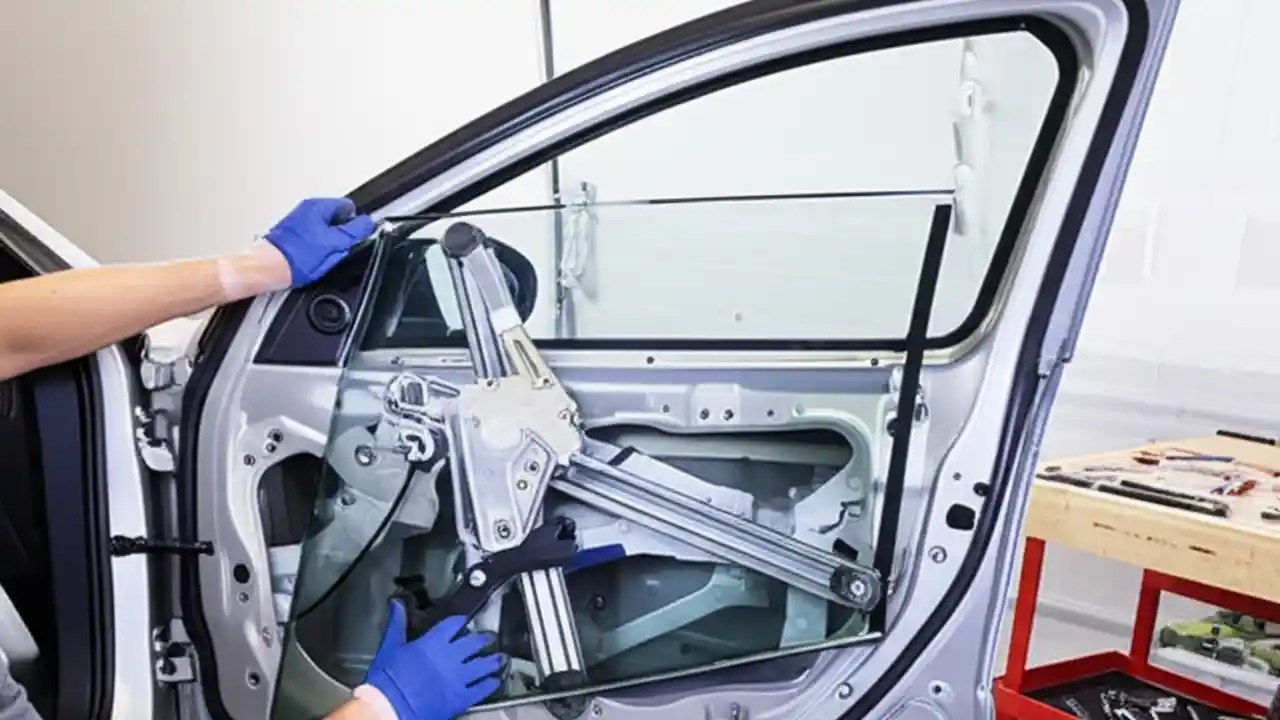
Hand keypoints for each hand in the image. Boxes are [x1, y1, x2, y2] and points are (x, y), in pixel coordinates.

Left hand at [264, 197, 373, 286]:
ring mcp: (298, 222)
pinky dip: (316, 249)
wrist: (267, 269)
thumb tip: (368, 223)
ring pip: (324, 231)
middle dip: (340, 235)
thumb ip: (354, 232)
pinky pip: (313, 240)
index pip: (348, 207)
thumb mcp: (334, 244)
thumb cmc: (294, 256)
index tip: (355, 236)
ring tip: (321, 257)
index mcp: (317, 206)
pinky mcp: (292, 235)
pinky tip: (311, 260)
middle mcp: (306, 210)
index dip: (355, 222)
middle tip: (337, 249)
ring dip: (328, 243)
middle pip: (336, 218)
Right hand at [359, 602, 503, 719]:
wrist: (390, 706)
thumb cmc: (388, 678)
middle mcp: (450, 657)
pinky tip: (495, 681)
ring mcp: (458, 677)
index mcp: (434, 642)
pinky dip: (490, 684)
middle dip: (483, 638)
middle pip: (474, 643)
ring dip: (493, 661)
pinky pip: (481, 689)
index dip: (461, 620)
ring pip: (482, 665)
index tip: (466, 620)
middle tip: (490, 636)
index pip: (453, 625)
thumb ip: (397, 623)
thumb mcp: (390, 646)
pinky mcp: (460, 697)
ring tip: (500, 658)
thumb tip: (397, 603)